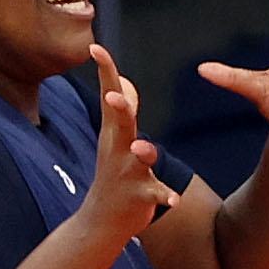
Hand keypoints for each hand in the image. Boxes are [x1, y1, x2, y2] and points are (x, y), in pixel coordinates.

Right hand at [59, 49, 182, 250]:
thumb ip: (122, 109)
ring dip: (142, 152)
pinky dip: (164, 196)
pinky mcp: (140, 196)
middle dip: (118, 108)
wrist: (102, 221)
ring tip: (143, 149)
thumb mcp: (115, 139)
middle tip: (112, 95)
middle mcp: (119, 148)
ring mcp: (128, 172)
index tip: (95, 47)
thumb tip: (125, 80)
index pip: (109, 95)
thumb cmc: (113, 172)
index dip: (105, 71)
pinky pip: (154, 194)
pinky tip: (174, 200)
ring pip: (137, 159)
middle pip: (119, 123)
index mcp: (115, 131)